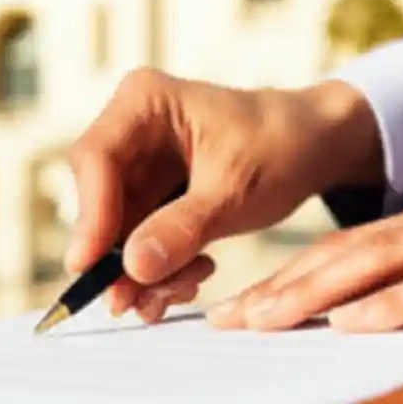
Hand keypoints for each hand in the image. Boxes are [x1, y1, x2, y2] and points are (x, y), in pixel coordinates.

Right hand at [66, 68, 383, 323]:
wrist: (313, 147)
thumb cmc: (280, 145)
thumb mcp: (235, 190)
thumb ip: (182, 227)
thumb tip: (133, 267)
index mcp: (144, 102)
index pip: (95, 158)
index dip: (88, 214)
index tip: (89, 265)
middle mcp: (130, 130)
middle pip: (99, 200)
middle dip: (118, 255)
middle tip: (135, 301)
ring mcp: (138, 165)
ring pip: (116, 230)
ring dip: (141, 270)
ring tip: (182, 289)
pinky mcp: (150, 195)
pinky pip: (137, 240)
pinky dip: (158, 268)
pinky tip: (189, 279)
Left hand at [209, 191, 402, 331]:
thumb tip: (370, 314)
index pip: (346, 247)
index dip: (288, 277)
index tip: (241, 306)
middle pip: (346, 252)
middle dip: (281, 287)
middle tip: (230, 319)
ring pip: (379, 261)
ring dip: (315, 294)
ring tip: (266, 320)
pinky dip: (393, 304)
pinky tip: (353, 324)